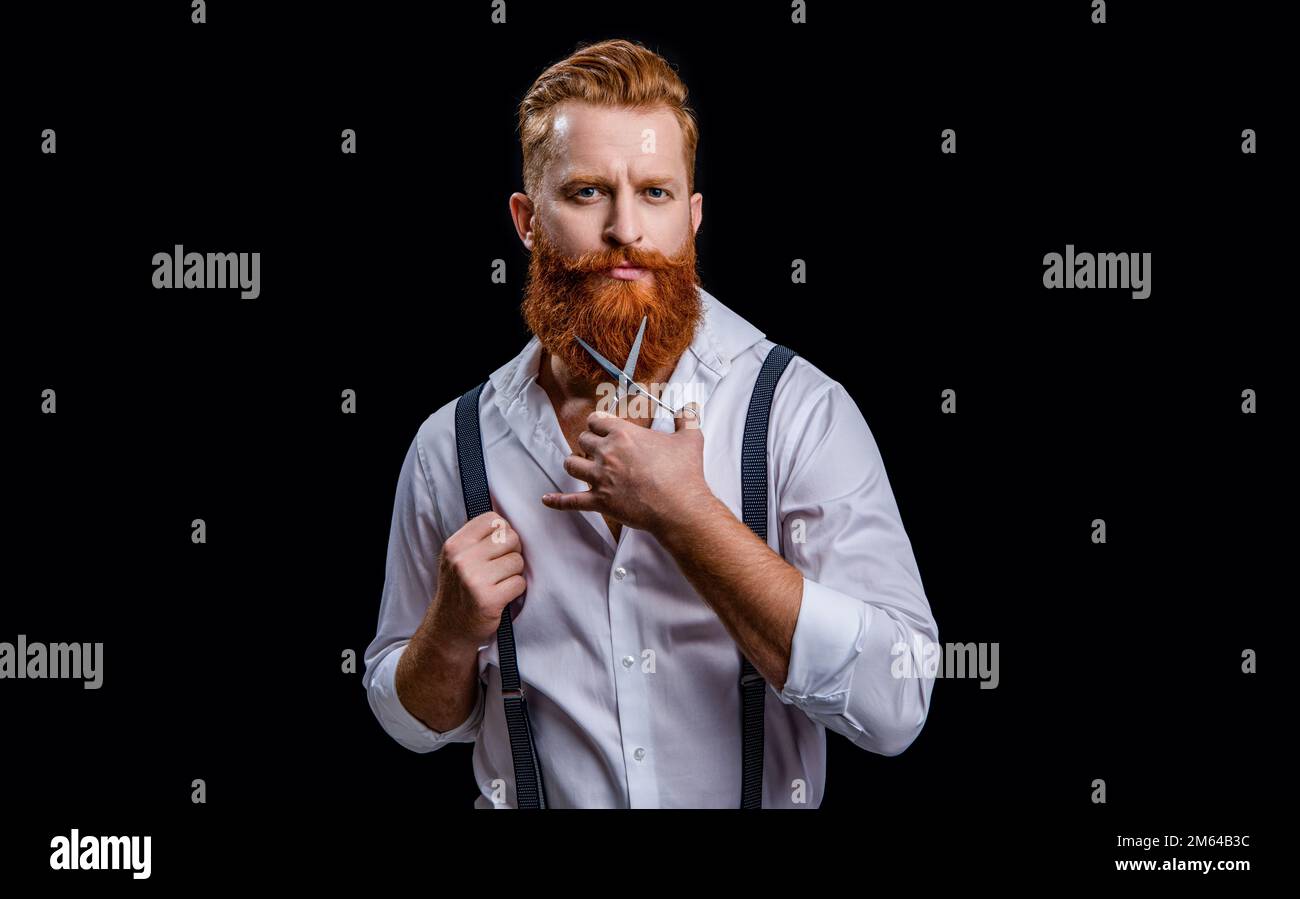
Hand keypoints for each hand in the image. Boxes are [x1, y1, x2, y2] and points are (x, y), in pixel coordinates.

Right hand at [424, 510, 526, 651]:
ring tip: (499, 582)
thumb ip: (476, 538)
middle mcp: (462, 560)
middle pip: (510, 538)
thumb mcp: (456, 558)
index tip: (497, 547)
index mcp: (455, 545)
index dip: (503, 531)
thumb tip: (505, 518)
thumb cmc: (459, 589)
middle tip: (501, 567)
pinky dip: (516, 590)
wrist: (448, 628)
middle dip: (512, 552)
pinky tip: (502, 596)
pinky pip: (520, 583)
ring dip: (514, 573)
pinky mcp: (489, 600)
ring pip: (517, 561)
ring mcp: (475, 580)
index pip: (493, 519)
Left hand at [540, 402, 709, 534]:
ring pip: (571, 464)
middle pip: (583, 440)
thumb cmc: (684, 474)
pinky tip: (547, 499)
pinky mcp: (599, 502)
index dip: (599, 424)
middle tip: (598, 451)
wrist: (680, 508)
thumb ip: (686, 420)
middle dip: (589, 444)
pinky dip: (557, 501)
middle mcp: (607, 453)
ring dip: (575, 464)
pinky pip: (570, 501)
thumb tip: (687, 410)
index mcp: (624, 434)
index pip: (597, 420)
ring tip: (580, 466)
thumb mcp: (690, 440)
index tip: (603, 428)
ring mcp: (600, 478)